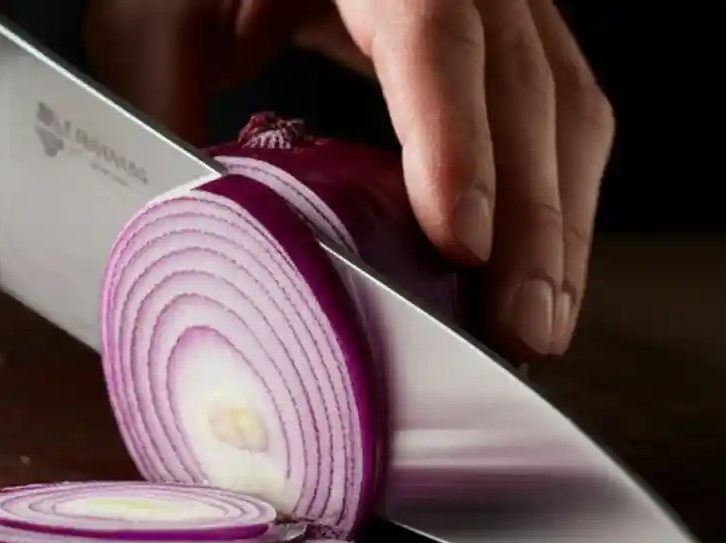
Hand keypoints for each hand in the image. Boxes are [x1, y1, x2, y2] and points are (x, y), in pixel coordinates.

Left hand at [86, 0, 614, 360]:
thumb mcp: (163, 13)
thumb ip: (159, 95)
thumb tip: (175, 222)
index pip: (432, 33)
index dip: (454, 140)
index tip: (462, 243)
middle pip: (524, 86)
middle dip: (531, 221)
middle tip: (518, 328)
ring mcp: (501, 1)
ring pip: (566, 107)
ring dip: (559, 225)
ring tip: (538, 322)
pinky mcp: (516, 38)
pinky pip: (565, 115)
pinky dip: (560, 200)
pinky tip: (542, 268)